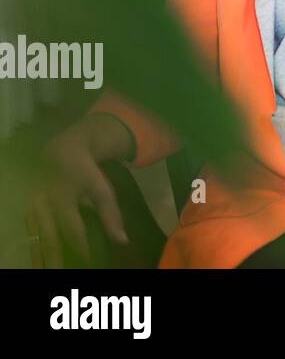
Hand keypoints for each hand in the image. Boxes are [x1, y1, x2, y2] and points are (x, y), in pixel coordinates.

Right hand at [25, 114, 130, 268]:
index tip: (87, 260)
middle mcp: (44, 203)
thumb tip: (122, 240)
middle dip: (56, 256)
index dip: (80, 246)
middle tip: (65, 268)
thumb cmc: (85, 171)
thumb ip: (110, 214)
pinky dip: (38, 244)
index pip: (72, 229)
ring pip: (37, 235)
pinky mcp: (28, 207)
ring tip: (52, 266)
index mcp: (63, 197)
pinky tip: (44, 255)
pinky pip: (32, 230)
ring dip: (43, 252)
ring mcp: (33, 205)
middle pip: (49, 237)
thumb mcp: (101, 188)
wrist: (61, 150)